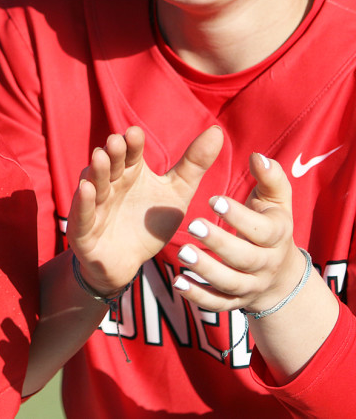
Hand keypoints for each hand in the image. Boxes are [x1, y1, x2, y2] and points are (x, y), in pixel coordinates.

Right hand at [68, 126, 222, 293]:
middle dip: (113, 153)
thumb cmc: (148, 222)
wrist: (126, 262)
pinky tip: (88, 189)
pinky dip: (84, 201)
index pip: (130, 154)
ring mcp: (95, 205)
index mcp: (130, 173)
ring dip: (96, 171)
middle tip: (117, 141)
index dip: (131, 144)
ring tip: (100, 157)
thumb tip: (217, 130)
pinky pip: (83, 213)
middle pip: (111, 164)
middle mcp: (110, 184)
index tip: (135, 134)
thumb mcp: (177, 193)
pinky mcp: (83, 228)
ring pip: (95, 184)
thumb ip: (195, 163)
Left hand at [172, 151, 303, 313]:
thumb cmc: (270, 224)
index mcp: (278, 236)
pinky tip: (179, 282)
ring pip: (230, 283)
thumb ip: (269, 177)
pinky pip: (217, 304)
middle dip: (220, 243)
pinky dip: (198, 296)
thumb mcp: (276, 200)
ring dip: (206, 270)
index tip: (213, 200)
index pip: (262, 229)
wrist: (281, 275)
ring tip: (182, 253)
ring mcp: (250, 286)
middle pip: (245, 258)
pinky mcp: (234, 302)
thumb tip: (257, 157)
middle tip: (192, 225)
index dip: (239, 216)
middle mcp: (266, 264)